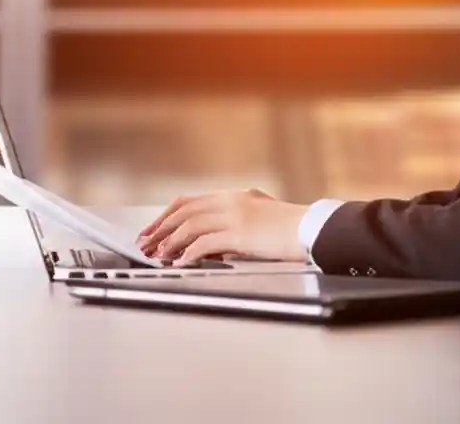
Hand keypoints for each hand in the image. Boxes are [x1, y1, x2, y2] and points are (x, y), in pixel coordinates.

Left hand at [134, 188, 308, 265]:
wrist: (314, 229)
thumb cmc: (292, 229)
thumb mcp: (258, 218)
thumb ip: (234, 226)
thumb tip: (215, 245)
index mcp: (233, 196)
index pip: (189, 202)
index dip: (166, 216)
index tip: (153, 229)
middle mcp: (230, 201)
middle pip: (183, 211)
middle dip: (160, 229)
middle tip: (145, 244)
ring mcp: (234, 215)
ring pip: (189, 225)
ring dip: (170, 242)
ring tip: (158, 256)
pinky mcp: (240, 232)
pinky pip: (205, 242)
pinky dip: (189, 253)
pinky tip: (181, 262)